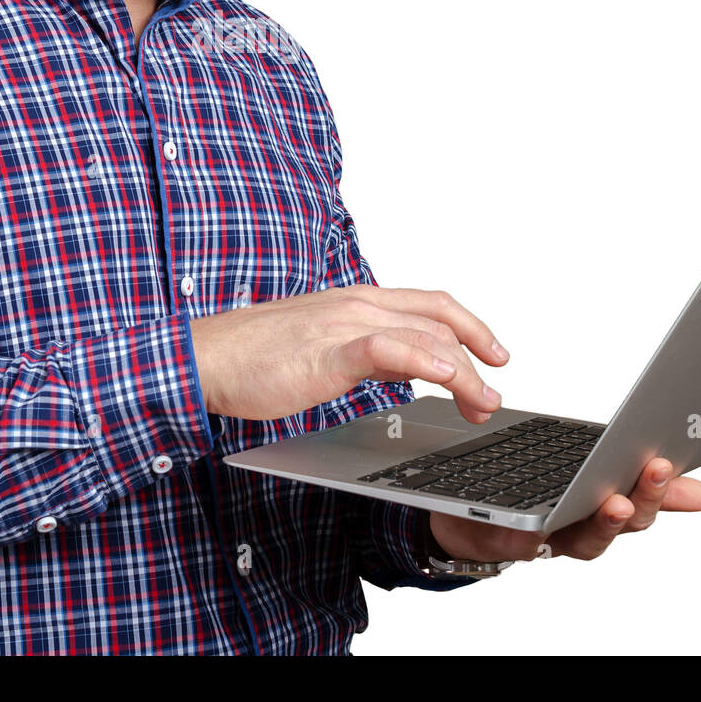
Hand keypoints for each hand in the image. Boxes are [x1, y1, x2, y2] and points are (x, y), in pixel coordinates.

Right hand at [188, 285, 508, 420]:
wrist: (204, 357)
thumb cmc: (252, 355)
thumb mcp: (322, 346)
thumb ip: (364, 351)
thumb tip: (402, 366)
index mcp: (354, 301)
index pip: (428, 303)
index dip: (469, 326)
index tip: (493, 355)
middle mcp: (356, 304)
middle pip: (438, 316)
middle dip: (478, 349)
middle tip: (496, 386)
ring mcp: (343, 324)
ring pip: (424, 336)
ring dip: (464, 371)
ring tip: (483, 400)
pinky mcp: (328, 351)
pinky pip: (389, 349)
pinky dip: (426, 361)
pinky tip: (447, 379)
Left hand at [427, 457, 700, 563]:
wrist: (472, 519)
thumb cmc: (536, 496)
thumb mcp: (588, 478)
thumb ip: (637, 481)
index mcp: (602, 506)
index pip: (645, 501)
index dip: (669, 492)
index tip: (691, 476)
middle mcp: (583, 528)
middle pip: (622, 521)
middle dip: (643, 498)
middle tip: (657, 469)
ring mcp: (550, 537)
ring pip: (584, 539)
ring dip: (604, 522)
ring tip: (615, 501)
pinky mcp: (509, 538)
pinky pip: (522, 540)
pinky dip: (533, 534)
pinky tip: (540, 523)